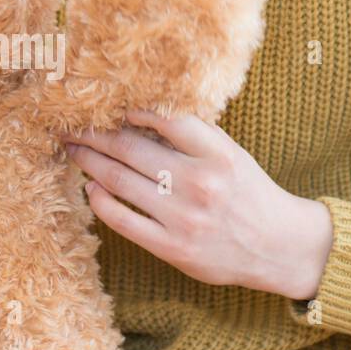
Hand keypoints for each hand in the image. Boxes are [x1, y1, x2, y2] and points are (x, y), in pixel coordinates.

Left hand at [64, 109, 333, 299]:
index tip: (105, 101)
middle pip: (130, 148)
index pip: (164, 120)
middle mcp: (200, 184)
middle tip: (70, 124)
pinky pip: (122, 220)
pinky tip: (90, 187)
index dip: (129, 108)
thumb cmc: (246, 191)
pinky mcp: (173, 248)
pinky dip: (100, 201)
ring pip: (120, 181)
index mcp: (217, 155)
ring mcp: (184, 218)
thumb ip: (190, 134)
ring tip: (73, 148)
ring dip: (89, 161)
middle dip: (94, 133)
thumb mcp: (229, 153)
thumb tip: (134, 112)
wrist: (280, 247)